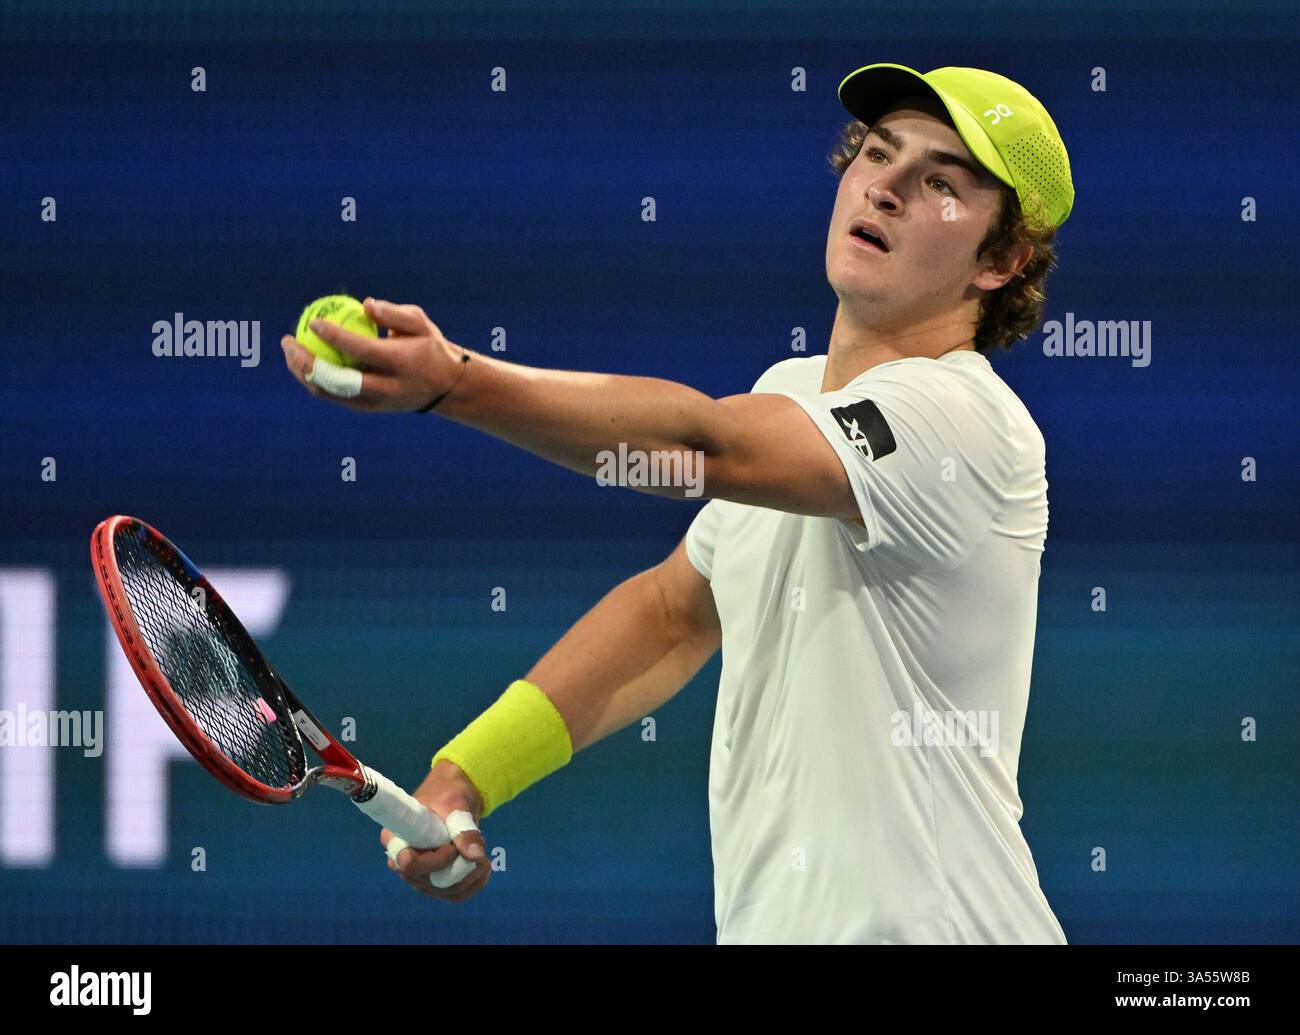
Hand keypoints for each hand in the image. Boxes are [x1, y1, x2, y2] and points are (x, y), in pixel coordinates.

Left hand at [280, 297, 466, 412]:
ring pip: (329, 392)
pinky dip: (315, 380)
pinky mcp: (367, 409)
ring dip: (303, 373)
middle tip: (289, 342)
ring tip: (290, 352)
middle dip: (306, 362)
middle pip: (336, 380)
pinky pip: (333, 396)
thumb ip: (393, 312)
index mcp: (399, 363)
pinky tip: (303, 362)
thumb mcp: (420, 323)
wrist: (445, 387)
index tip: (313, 322)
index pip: (360, 350)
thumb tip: (364, 304)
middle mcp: (385, 387)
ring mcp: (374, 402)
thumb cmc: (428, 347)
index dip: (333, 336)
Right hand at [379, 760, 491, 902]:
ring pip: (442, 891)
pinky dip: (471, 884)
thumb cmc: (448, 792)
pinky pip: (452, 893)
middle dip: (458, 872)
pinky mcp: (433, 879)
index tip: (452, 848)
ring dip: (469, 879)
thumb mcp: (456, 805)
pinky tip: (483, 869)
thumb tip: (475, 856)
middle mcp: (401, 860)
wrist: (457, 796)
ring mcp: (417, 873)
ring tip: (485, 859)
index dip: (434, 862)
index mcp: (396, 838)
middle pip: (427, 882)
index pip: (408, 865)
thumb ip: (463, 829)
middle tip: (481, 854)